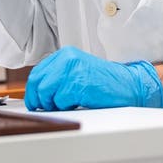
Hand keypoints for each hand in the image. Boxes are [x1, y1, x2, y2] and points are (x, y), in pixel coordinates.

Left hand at [24, 46, 162, 110]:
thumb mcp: (78, 72)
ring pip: (45, 93)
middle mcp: (67, 58)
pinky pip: (60, 101)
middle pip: (37, 83)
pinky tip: (79, 102)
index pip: (37, 73)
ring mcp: (72, 69)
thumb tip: (36, 92)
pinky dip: (67, 107)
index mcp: (65, 55)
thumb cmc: (105, 83)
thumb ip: (58, 77)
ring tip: (70, 102)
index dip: (33, 91)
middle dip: (40, 100)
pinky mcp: (78, 83)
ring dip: (55, 104)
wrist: (129, 85)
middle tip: (49, 107)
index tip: (35, 102)